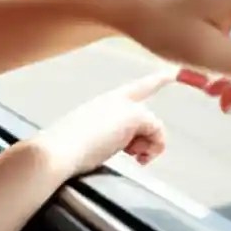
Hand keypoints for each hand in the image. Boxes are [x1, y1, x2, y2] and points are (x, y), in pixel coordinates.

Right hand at [31, 71, 169, 175]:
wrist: (56, 152)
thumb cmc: (65, 153)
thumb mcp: (87, 142)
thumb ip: (106, 140)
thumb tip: (121, 149)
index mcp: (100, 105)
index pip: (135, 88)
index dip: (157, 78)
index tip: (174, 71)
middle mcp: (113, 99)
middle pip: (148, 99)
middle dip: (151, 125)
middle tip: (141, 154)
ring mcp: (124, 105)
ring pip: (154, 123)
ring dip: (147, 145)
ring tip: (131, 158)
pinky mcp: (133, 116)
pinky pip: (158, 132)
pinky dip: (153, 148)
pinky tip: (137, 159)